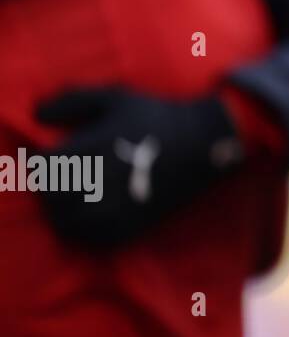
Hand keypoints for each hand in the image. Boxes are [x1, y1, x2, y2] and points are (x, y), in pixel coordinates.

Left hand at [33, 87, 243, 248]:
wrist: (203, 143)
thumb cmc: (155, 117)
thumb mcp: (114, 98)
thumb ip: (71, 101)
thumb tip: (37, 115)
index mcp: (86, 151)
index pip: (40, 169)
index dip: (45, 163)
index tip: (61, 157)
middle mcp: (93, 185)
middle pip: (50, 197)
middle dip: (54, 186)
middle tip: (71, 177)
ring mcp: (110, 211)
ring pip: (64, 222)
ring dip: (65, 210)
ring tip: (80, 196)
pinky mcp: (127, 228)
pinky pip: (89, 239)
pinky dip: (84, 229)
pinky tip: (96, 213)